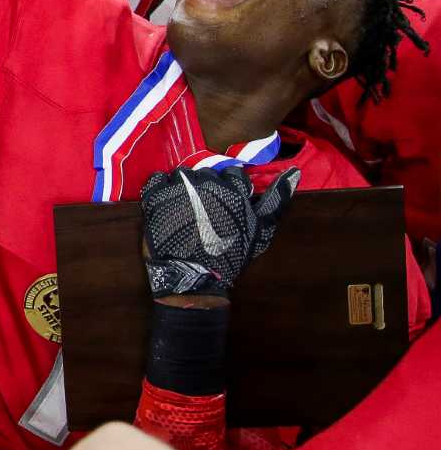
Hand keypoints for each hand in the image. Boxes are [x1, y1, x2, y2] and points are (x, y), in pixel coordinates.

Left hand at [139, 164, 299, 300]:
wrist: (193, 278)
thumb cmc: (230, 256)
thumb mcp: (261, 230)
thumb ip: (278, 200)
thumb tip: (295, 172)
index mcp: (232, 190)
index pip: (232, 171)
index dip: (227, 187)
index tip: (222, 203)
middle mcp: (207, 184)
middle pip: (206, 172)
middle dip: (205, 187)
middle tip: (202, 210)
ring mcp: (179, 189)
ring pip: (182, 173)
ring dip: (183, 186)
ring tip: (183, 208)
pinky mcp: (155, 197)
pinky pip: (155, 179)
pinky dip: (159, 188)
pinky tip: (164, 204)